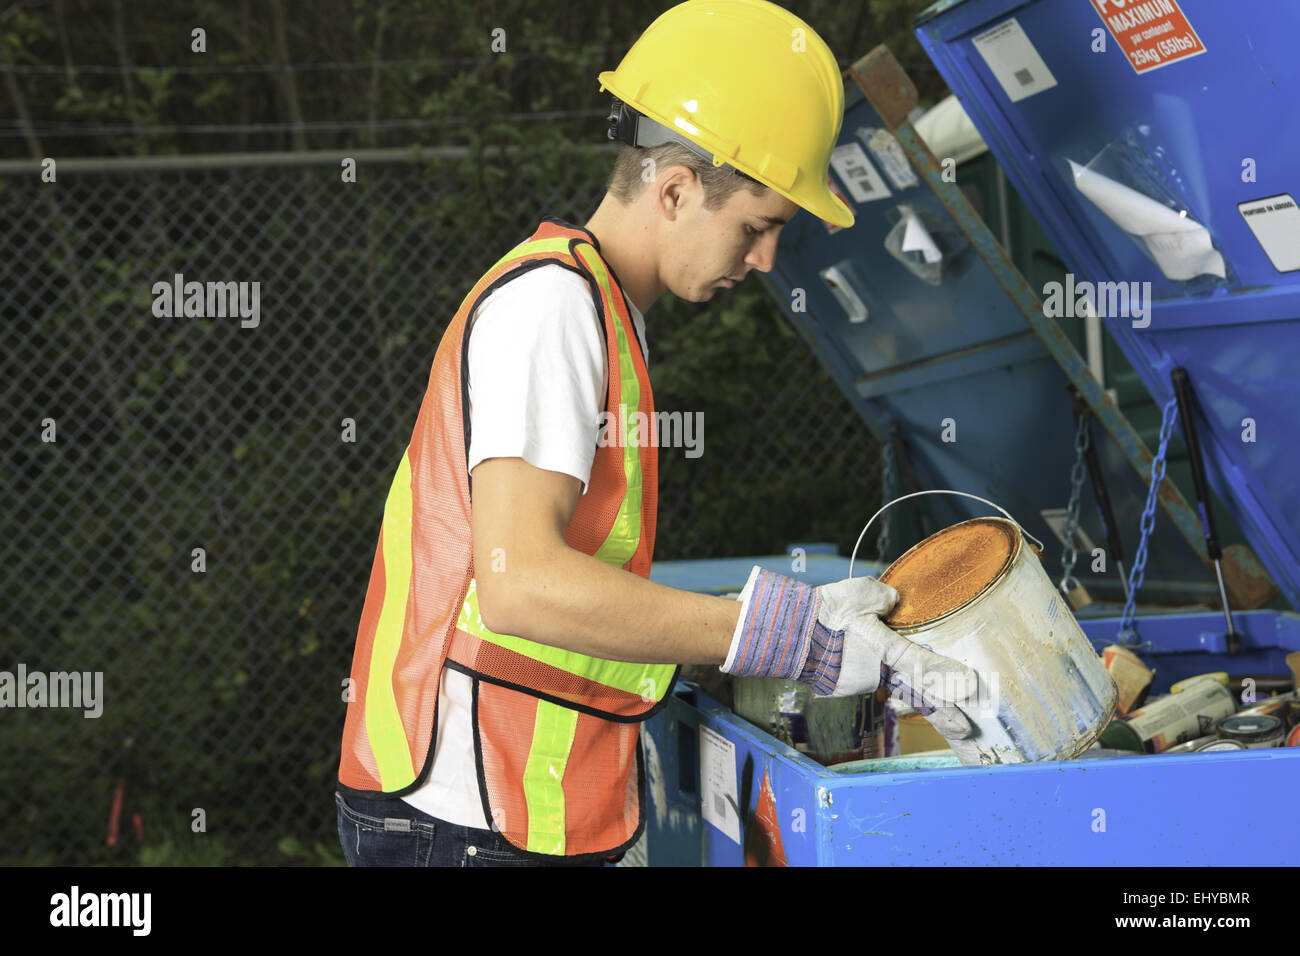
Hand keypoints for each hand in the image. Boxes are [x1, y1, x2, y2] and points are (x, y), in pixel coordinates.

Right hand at [720, 566, 979, 748]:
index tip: (971, 690)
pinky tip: (858, 664)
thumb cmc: (824, 612)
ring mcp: (858, 685)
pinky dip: (867, 675)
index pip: (924, 667)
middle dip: (940, 711)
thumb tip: (894, 602)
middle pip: (913, 691)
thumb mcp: (861, 594)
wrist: (786, 634)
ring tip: (916, 694)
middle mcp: (876, 673)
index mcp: (884, 650)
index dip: (948, 679)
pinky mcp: (841, 688)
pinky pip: (864, 682)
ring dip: (898, 686)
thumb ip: (884, 598)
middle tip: (964, 726)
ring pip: (886, 684)